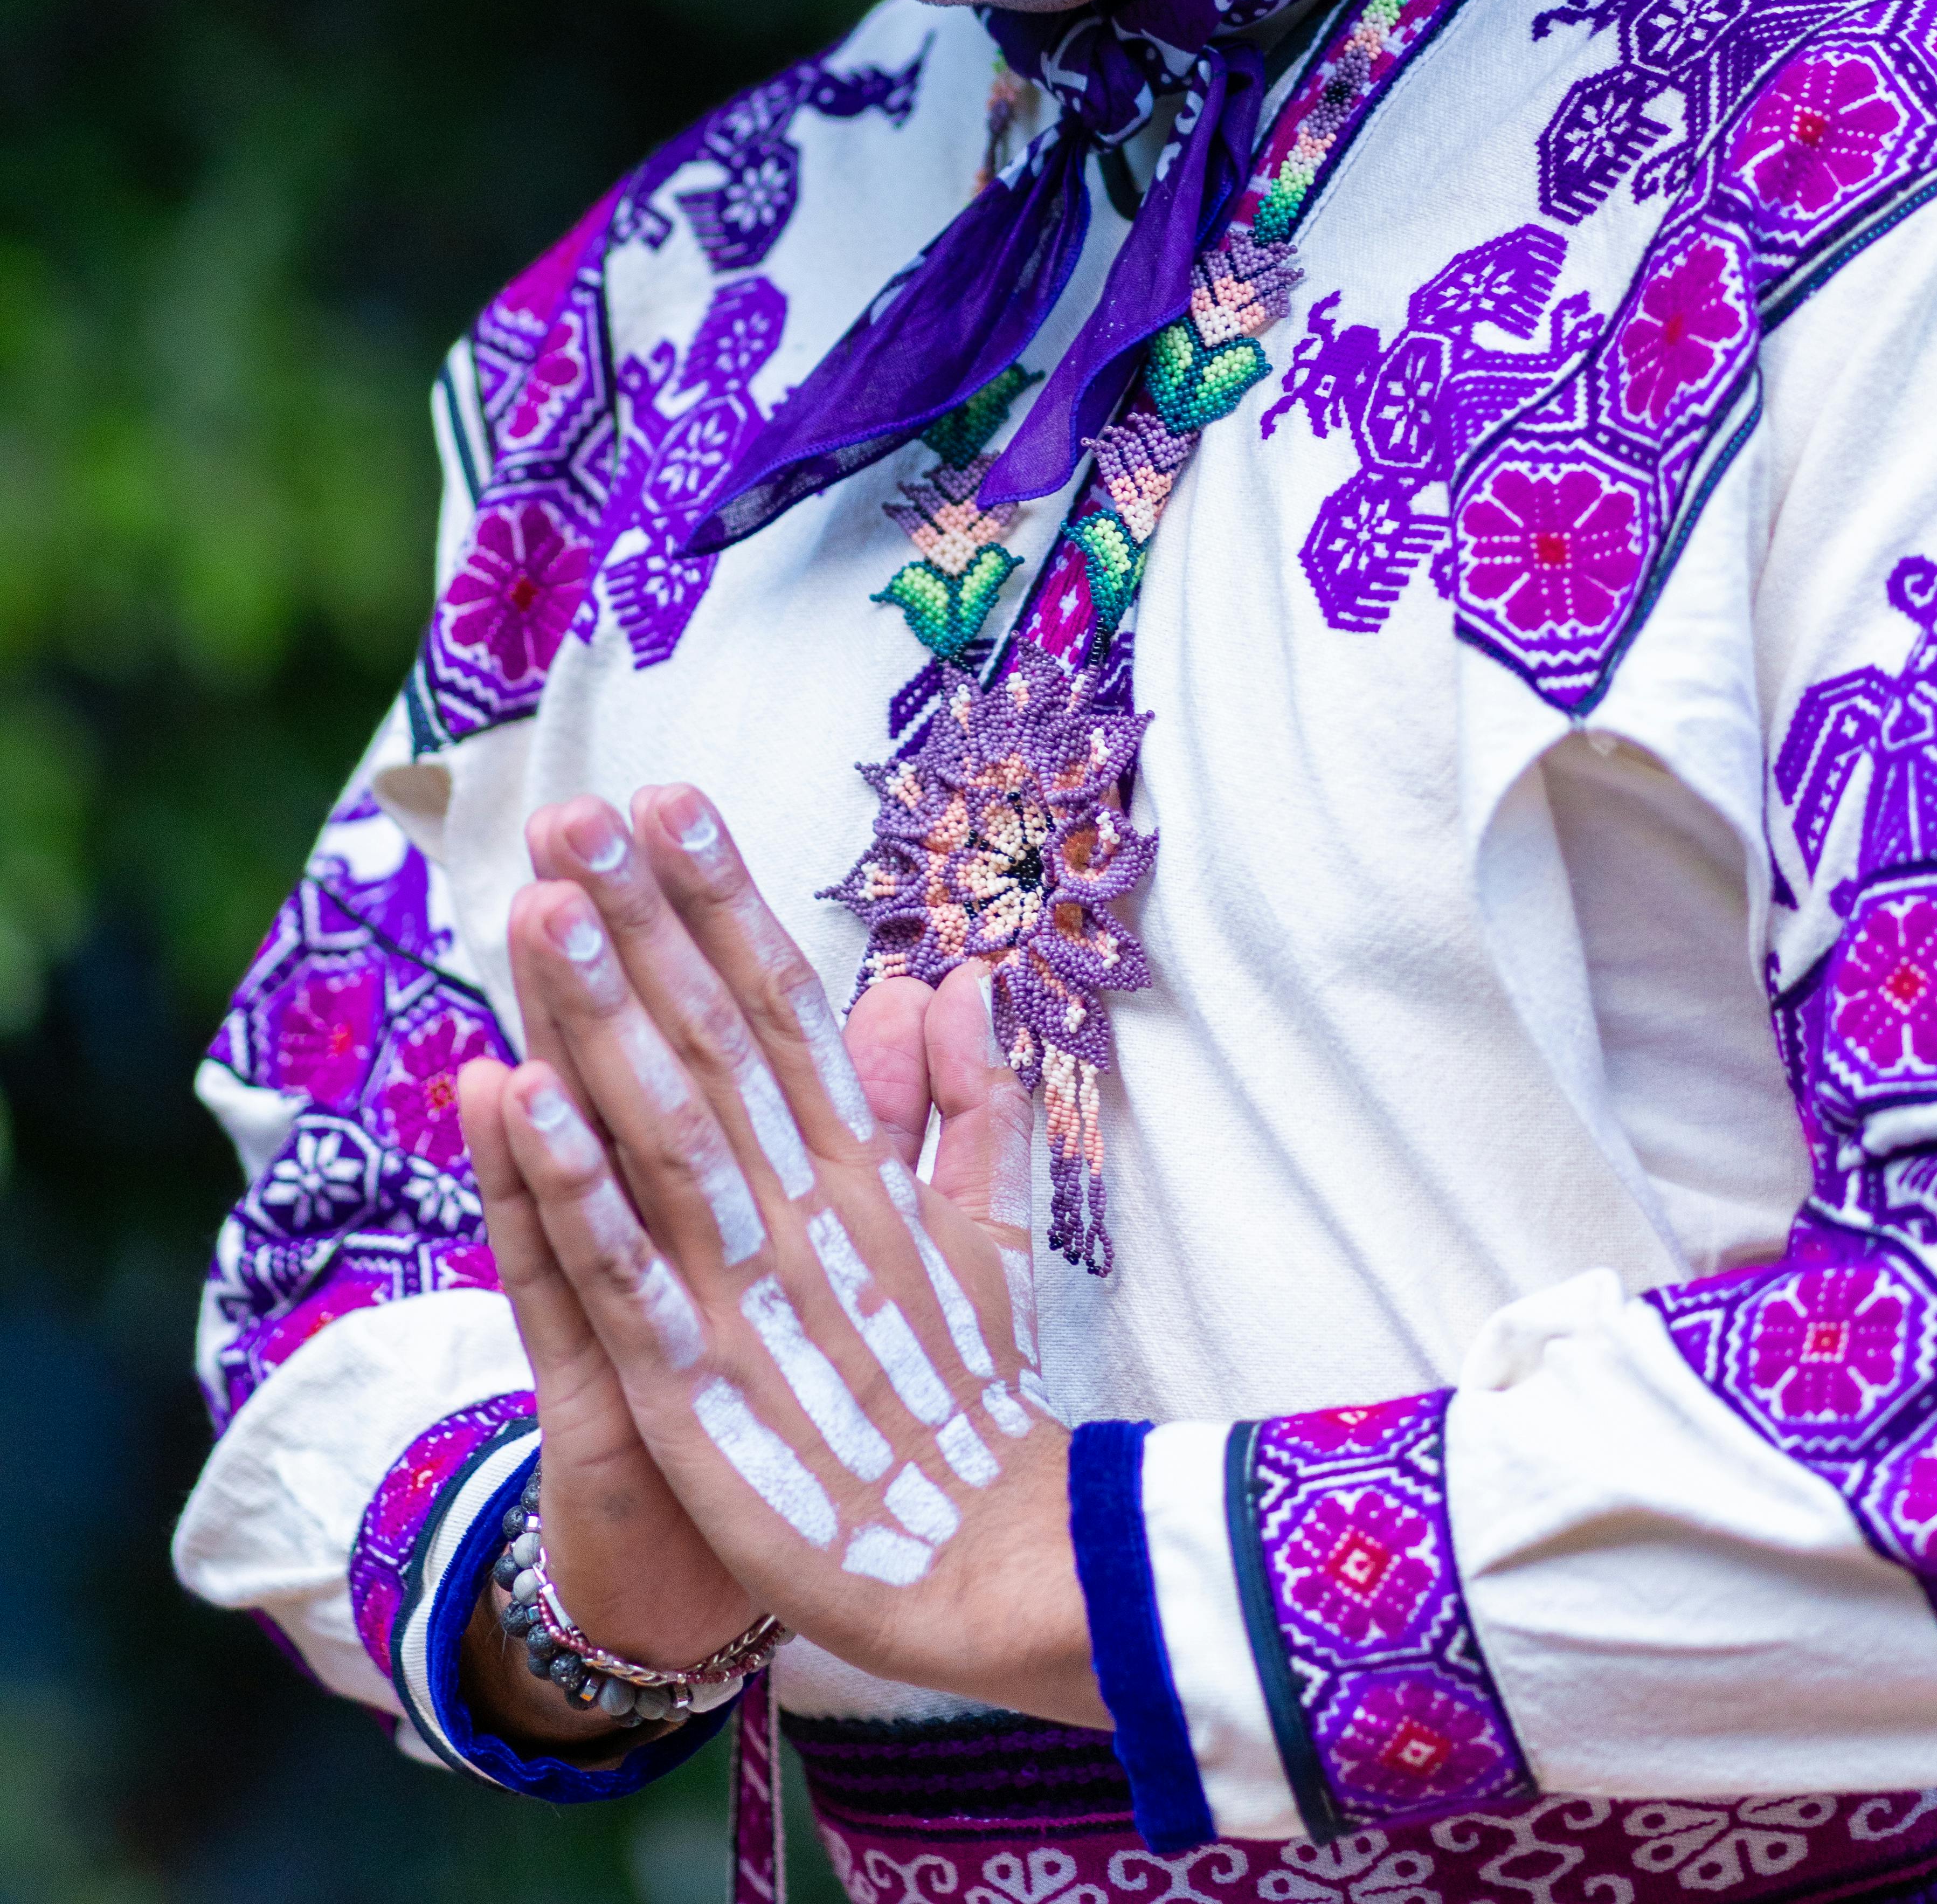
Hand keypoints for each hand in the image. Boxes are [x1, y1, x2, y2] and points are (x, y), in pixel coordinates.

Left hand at [464, 783, 1103, 1726]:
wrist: (987, 1565)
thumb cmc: (974, 1397)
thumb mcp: (987, 1233)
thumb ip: (969, 1104)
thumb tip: (959, 983)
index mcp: (864, 1170)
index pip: (788, 1004)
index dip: (726, 900)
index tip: (673, 801)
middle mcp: (804, 1205)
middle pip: (714, 1037)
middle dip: (644, 920)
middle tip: (576, 814)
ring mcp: (747, 1290)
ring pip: (661, 1125)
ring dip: (598, 1013)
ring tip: (543, 908)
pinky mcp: (695, 1383)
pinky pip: (622, 1266)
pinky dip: (571, 1180)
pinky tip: (519, 1095)